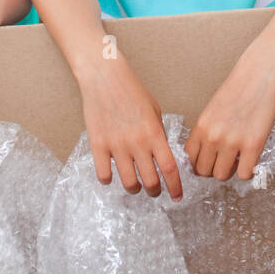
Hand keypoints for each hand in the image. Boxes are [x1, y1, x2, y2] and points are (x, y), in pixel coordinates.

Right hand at [80, 57, 182, 199]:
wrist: (105, 77)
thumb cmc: (132, 91)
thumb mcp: (154, 111)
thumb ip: (159, 134)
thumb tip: (161, 156)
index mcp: (154, 133)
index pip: (169, 169)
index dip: (175, 187)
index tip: (177, 196)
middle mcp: (137, 143)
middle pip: (151, 181)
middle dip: (155, 191)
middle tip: (155, 191)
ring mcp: (116, 145)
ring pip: (129, 183)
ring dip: (135, 189)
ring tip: (136, 185)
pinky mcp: (97, 145)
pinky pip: (104, 175)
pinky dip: (109, 179)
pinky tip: (112, 174)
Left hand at [186, 46, 274, 180]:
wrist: (258, 77)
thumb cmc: (236, 91)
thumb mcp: (211, 111)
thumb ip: (205, 132)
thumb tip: (204, 155)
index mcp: (201, 127)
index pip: (189, 159)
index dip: (198, 164)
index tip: (206, 163)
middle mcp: (213, 137)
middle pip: (203, 171)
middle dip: (212, 170)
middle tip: (223, 162)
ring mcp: (232, 142)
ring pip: (221, 176)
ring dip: (229, 172)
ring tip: (236, 160)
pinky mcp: (253, 146)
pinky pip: (243, 174)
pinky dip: (246, 171)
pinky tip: (249, 160)